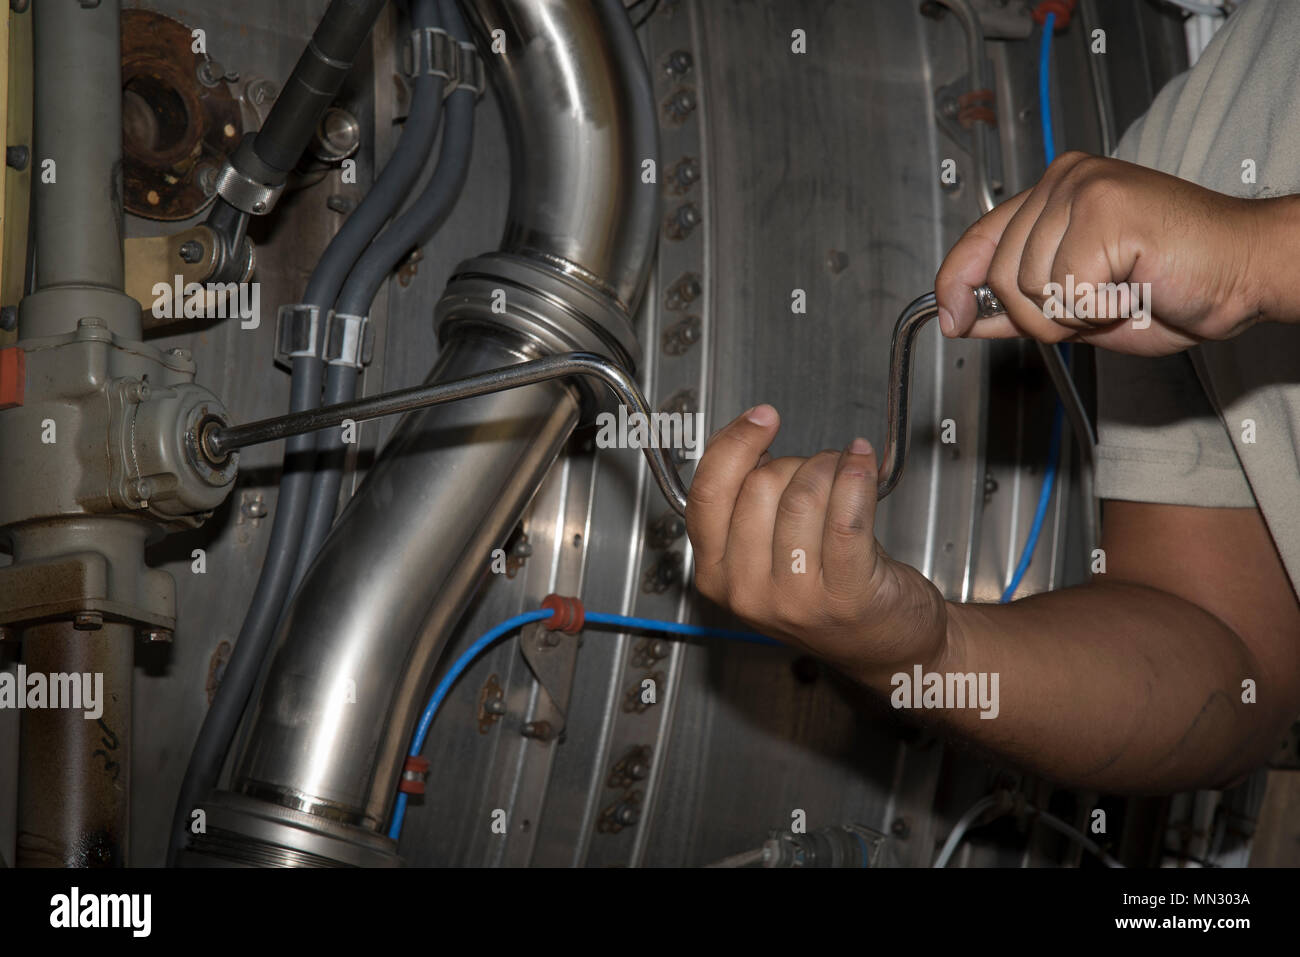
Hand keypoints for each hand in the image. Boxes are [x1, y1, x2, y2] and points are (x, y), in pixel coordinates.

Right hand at [685, 404, 948, 680]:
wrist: (883, 645)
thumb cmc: (826, 593)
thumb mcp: (762, 555)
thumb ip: (740, 504)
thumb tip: (741, 439)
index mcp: (716, 576)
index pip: (707, 494)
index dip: (734, 444)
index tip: (760, 418)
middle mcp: (749, 592)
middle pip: (759, 486)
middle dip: (794, 462)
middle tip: (816, 471)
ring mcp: (796, 599)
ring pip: (803, 495)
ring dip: (830, 468)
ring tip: (844, 475)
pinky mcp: (846, 595)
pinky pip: (847, 517)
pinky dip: (857, 478)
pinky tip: (862, 463)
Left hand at [935, 152, 1272, 355]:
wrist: (1242, 276)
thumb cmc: (1175, 284)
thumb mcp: (1076, 307)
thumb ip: (1020, 305)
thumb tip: (962, 316)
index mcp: (1054, 195)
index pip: (977, 239)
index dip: (955, 284)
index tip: (951, 319)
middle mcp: (1064, 181)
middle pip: (1000, 276)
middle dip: (1042, 317)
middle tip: (1095, 306)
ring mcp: (1084, 189)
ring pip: (1029, 287)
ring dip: (1074, 315)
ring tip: (1118, 292)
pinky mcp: (1106, 210)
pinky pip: (1067, 291)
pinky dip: (1100, 309)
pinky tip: (1133, 287)